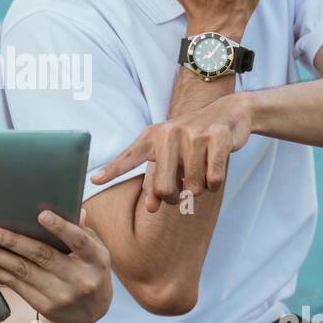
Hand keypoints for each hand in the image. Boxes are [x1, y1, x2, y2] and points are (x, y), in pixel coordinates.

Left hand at [0, 208, 111, 322]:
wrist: (91, 312)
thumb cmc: (90, 270)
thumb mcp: (95, 251)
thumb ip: (82, 231)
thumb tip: (75, 211)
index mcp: (96, 260)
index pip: (79, 241)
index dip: (61, 228)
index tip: (41, 215)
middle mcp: (80, 279)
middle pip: (43, 256)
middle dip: (14, 242)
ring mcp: (61, 296)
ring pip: (23, 272)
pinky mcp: (45, 306)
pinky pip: (16, 285)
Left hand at [90, 94, 254, 211]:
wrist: (228, 114)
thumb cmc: (193, 140)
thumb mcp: (170, 155)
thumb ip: (157, 181)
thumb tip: (150, 208)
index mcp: (153, 137)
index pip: (129, 157)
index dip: (112, 170)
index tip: (94, 180)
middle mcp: (170, 133)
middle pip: (165, 189)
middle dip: (175, 196)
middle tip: (182, 186)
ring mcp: (194, 134)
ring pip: (194, 187)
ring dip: (200, 187)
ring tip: (201, 169)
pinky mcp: (217, 138)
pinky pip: (213, 180)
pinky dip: (215, 183)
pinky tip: (214, 169)